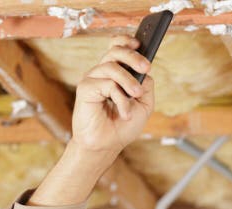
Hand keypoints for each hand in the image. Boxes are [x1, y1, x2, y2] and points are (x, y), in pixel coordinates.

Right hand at [70, 35, 154, 156]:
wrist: (107, 145)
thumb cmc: (123, 126)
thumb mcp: (143, 105)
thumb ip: (146, 86)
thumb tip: (145, 73)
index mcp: (115, 74)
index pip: (117, 47)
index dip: (126, 41)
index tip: (140, 44)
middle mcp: (102, 73)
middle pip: (115, 51)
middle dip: (133, 56)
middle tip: (146, 68)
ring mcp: (92, 79)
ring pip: (112, 67)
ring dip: (129, 81)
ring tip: (136, 95)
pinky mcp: (85, 88)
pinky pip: (107, 84)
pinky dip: (120, 99)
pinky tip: (124, 113)